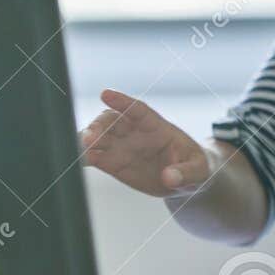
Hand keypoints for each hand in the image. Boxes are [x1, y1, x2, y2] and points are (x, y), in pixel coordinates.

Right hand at [80, 89, 209, 194]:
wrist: (184, 180)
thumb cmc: (194, 167)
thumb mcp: (198, 170)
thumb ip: (185, 172)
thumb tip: (170, 178)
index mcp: (157, 127)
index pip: (138, 110)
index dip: (122, 102)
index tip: (105, 94)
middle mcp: (135, 133)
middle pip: (112, 122)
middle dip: (99, 126)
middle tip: (90, 136)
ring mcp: (122, 147)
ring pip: (99, 136)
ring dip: (88, 139)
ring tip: (82, 147)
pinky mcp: (113, 163)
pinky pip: (95, 157)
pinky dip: (84, 157)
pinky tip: (76, 160)